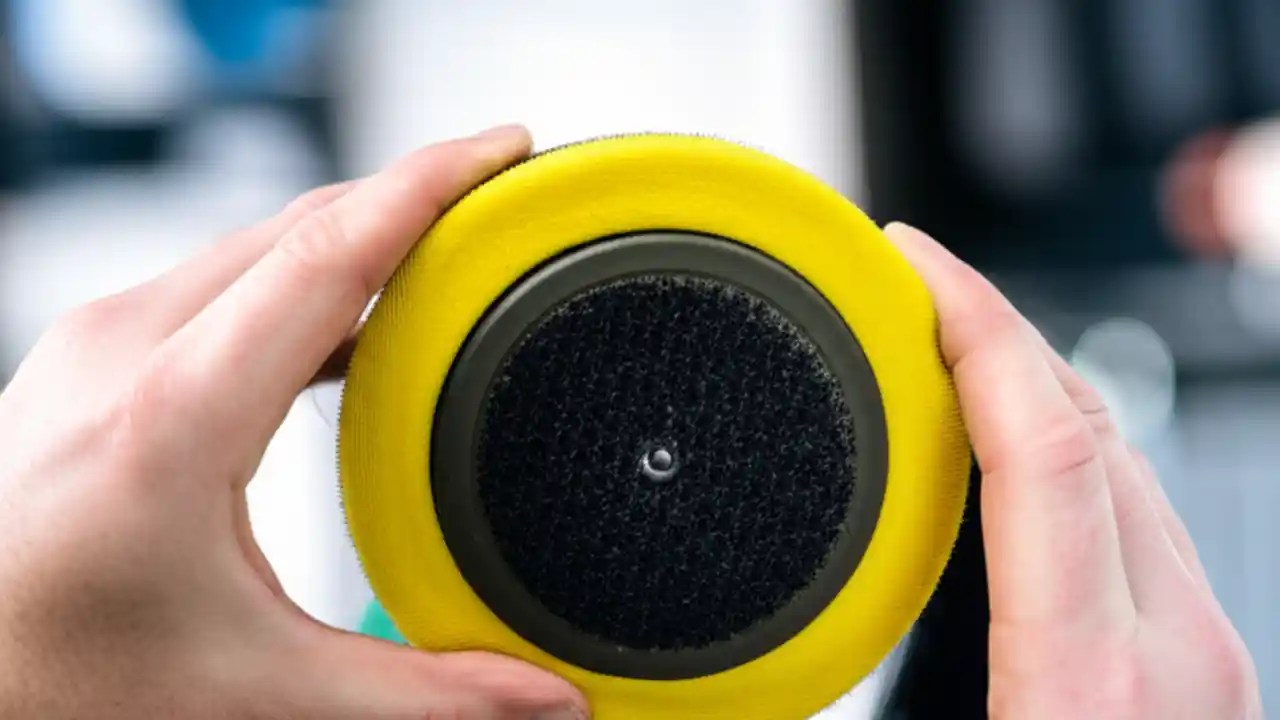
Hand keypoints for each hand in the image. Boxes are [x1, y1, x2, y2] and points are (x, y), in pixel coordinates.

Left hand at [0, 126, 588, 719]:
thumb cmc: (59, 677)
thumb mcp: (260, 692)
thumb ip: (424, 694)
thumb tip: (547, 703)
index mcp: (172, 417)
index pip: (327, 254)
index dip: (427, 186)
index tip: (503, 147)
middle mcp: (124, 350)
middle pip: (299, 224)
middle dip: (412, 191)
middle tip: (505, 188)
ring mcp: (100, 339)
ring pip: (256, 239)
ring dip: (356, 226)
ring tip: (446, 242)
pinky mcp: (95, 350)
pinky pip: (221, 272)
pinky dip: (304, 268)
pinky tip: (352, 309)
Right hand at [885, 223, 1262, 719]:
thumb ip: (886, 673)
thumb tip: (760, 663)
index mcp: (1089, 678)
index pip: (1044, 447)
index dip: (977, 325)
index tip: (914, 263)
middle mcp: (1177, 643)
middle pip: (1089, 424)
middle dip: (994, 326)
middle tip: (909, 286)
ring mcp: (1207, 642)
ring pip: (1123, 459)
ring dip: (1031, 382)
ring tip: (944, 354)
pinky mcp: (1207, 654)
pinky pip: (1138, 512)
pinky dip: (1065, 451)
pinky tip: (1011, 457)